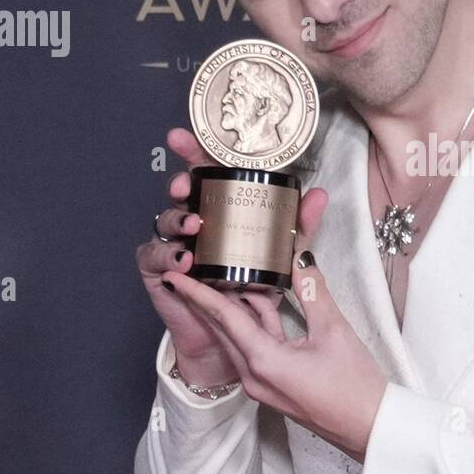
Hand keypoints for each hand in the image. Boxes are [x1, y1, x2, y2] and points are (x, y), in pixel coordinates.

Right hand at [136, 127, 282, 381]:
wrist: (233, 337)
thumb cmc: (252, 290)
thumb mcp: (280, 253)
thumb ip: (297, 225)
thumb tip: (319, 195)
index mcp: (217, 208)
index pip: (203, 173)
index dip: (191, 152)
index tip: (182, 136)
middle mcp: (192, 221)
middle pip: (179, 192)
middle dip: (179, 183)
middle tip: (186, 186)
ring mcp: (172, 244)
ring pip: (165, 221)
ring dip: (177, 220)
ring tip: (195, 227)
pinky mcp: (157, 271)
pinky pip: (154, 257)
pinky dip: (167, 256)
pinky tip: (183, 260)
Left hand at [159, 188, 389, 463]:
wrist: (369, 428)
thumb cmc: (354, 387)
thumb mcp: (334, 331)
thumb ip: (313, 291)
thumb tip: (301, 259)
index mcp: (262, 362)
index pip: (223, 318)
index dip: (198, 293)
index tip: (175, 276)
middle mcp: (253, 376)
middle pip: (224, 328)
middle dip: (210, 297)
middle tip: (198, 267)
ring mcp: (262, 384)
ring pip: (240, 337)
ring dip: (237, 308)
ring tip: (233, 275)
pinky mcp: (274, 386)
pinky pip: (255, 348)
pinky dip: (256, 324)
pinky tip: (263, 301)